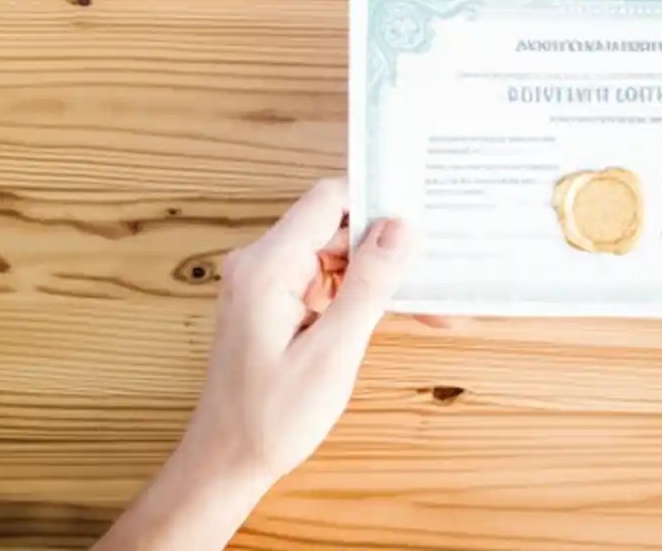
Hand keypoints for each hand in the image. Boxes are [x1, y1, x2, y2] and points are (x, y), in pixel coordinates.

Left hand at [94, 178, 417, 549]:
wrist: (226, 462)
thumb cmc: (272, 418)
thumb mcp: (332, 353)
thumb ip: (368, 285)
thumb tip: (401, 227)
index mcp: (267, 267)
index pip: (328, 200)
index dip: (377, 201)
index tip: (424, 217)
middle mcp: (260, 263)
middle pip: (335, 225)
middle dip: (387, 247)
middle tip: (436, 276)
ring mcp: (264, 281)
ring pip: (334, 252)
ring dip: (377, 273)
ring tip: (426, 306)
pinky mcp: (273, 300)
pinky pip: (323, 278)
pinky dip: (358, 292)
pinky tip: (393, 314)